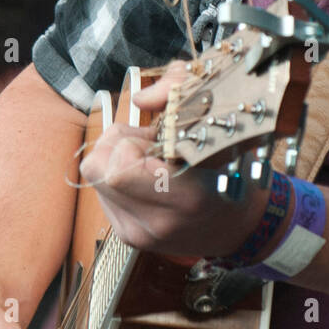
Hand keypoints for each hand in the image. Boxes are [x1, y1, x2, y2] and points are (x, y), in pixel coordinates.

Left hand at [78, 64, 269, 256]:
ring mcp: (137, 233)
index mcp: (186, 198)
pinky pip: (99, 190)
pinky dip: (115, 175)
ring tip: (148, 161)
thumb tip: (139, 98)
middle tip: (149, 145)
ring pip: (93, 176)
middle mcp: (157, 222)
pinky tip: (142, 177)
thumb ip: (179, 93)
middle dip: (118, 143)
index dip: (132, 141)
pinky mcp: (126, 234)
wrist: (236, 228)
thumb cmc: (231, 172)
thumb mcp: (217, 125)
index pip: (120, 168)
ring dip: (115, 158)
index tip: (158, 138)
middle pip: (97, 168)